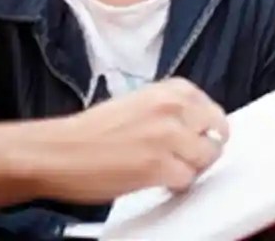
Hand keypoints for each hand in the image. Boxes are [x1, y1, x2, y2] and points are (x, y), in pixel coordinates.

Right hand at [24, 78, 228, 202]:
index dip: (205, 130)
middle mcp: (174, 108)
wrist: (58, 151)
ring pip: (206, 158)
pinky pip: (187, 179)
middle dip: (204, 149)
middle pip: (217, 134)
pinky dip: (176, 185)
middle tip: (187, 159)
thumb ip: (171, 110)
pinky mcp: (159, 166)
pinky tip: (159, 182)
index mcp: (171, 89)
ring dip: (191, 169)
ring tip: (169, 170)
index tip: (197, 139)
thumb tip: (197, 127)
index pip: (213, 110)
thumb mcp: (139, 103)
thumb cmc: (90, 131)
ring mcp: (169, 136)